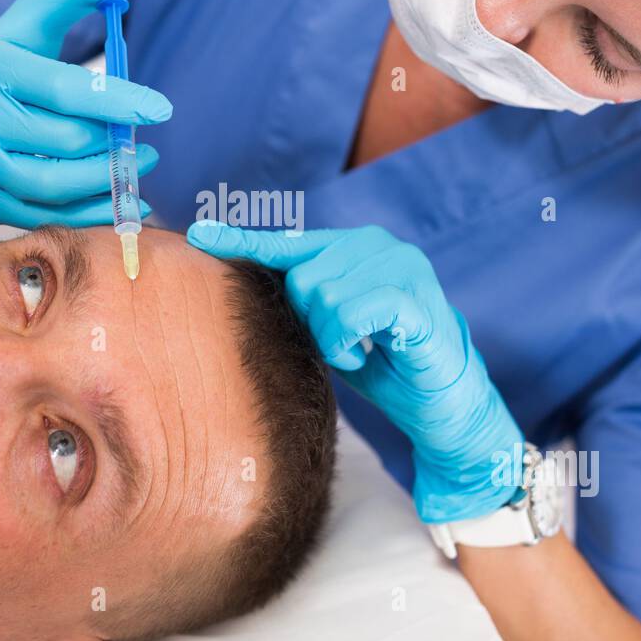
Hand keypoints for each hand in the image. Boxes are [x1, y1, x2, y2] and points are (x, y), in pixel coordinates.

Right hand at [0, 0, 170, 227]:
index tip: (160, 109)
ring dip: (107, 181)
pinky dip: (86, 210)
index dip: (119, 101)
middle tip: (147, 143)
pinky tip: (116, 197)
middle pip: (65, 142)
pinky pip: (43, 215)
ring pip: (55, 186)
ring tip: (139, 169)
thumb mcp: (36, 15)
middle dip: (114, 144)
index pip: (65, 90)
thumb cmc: (2, 57)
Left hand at [187, 222, 523, 522]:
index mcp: (355, 246)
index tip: (197, 235)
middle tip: (347, 345)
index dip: (242, 242)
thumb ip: (300, 300)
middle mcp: (379, 245)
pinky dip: (350, 341)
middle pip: (303, 278)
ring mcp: (402, 266)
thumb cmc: (386, 362)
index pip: (288, 243)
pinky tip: (371, 352)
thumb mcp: (331, 326)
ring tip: (362, 349)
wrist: (443, 404)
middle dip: (313, 323)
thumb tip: (238, 285)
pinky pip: (352, 312)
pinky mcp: (415, 297)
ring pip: (324, 296)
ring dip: (334, 339)